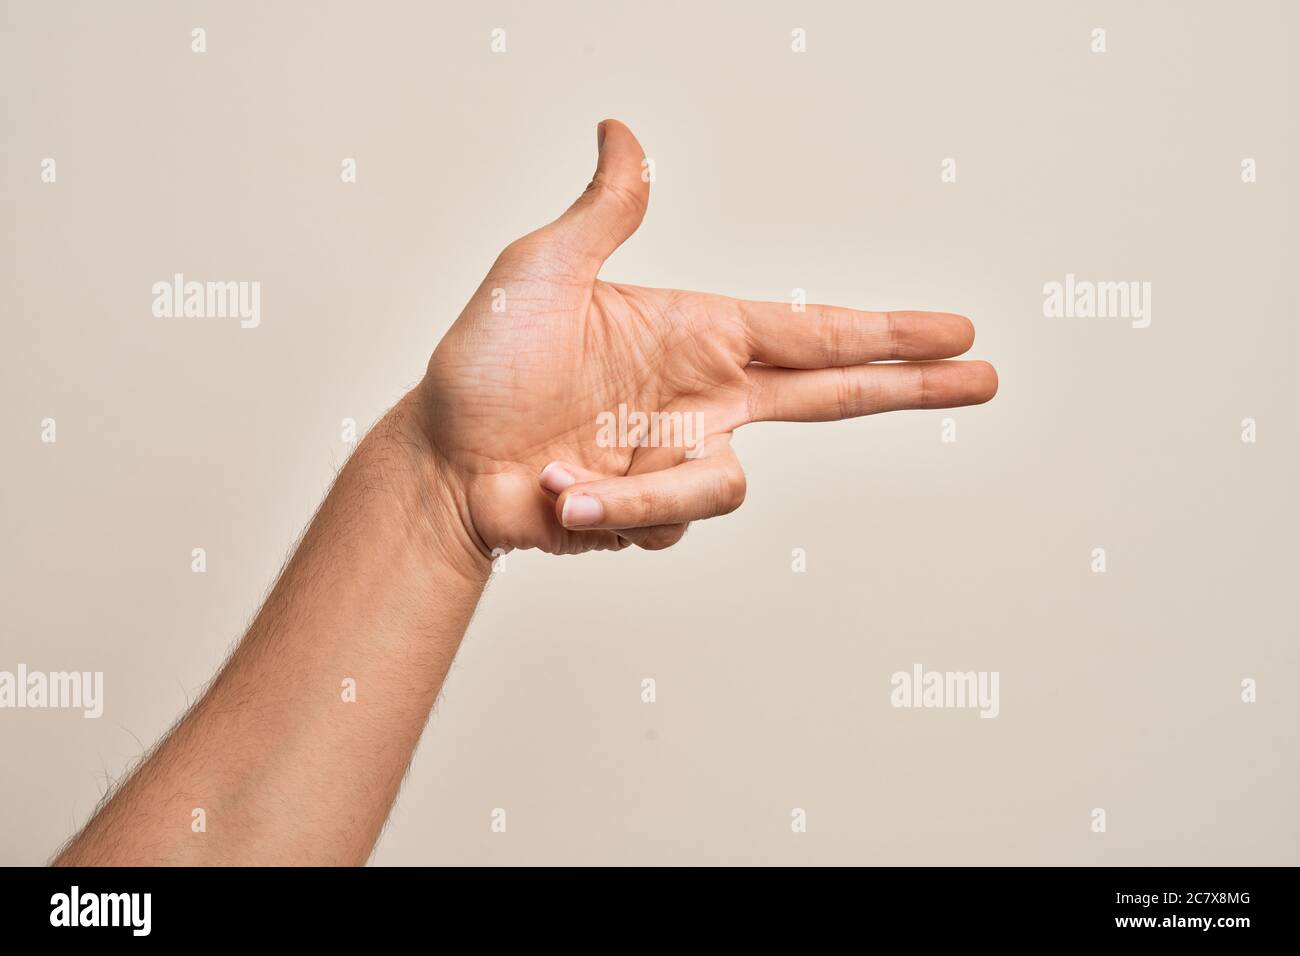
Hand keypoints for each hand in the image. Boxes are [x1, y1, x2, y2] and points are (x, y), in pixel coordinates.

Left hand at [416, 120, 996, 557]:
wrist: (443, 463)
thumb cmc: (484, 362)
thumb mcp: (540, 273)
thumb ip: (604, 215)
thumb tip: (622, 134)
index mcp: (694, 334)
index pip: (809, 333)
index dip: (884, 334)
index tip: (953, 332)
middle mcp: (701, 397)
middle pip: (829, 397)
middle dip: (906, 387)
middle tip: (982, 378)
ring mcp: (679, 459)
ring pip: (722, 489)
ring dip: (639, 489)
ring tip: (562, 479)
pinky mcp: (652, 513)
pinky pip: (666, 524)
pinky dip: (606, 511)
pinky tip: (556, 494)